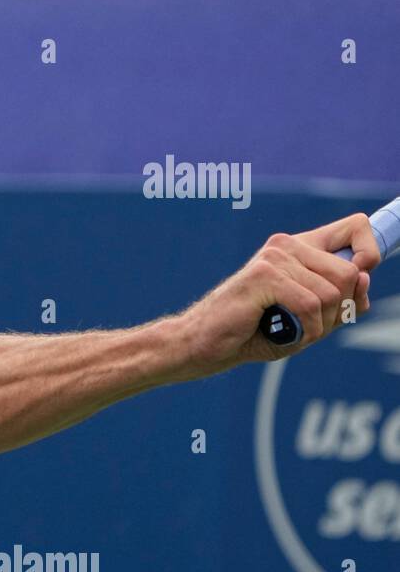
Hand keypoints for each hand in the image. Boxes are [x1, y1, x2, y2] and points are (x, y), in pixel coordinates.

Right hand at [179, 212, 381, 374]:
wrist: (203, 344)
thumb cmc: (251, 333)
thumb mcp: (308, 319)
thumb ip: (340, 301)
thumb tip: (364, 279)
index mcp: (297, 248)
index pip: (356, 227)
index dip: (369, 254)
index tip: (357, 284)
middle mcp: (286, 245)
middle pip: (349, 271)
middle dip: (340, 309)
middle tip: (312, 325)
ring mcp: (274, 258)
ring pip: (332, 292)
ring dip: (320, 325)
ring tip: (293, 331)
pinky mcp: (264, 276)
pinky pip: (310, 305)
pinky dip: (306, 331)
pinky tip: (287, 335)